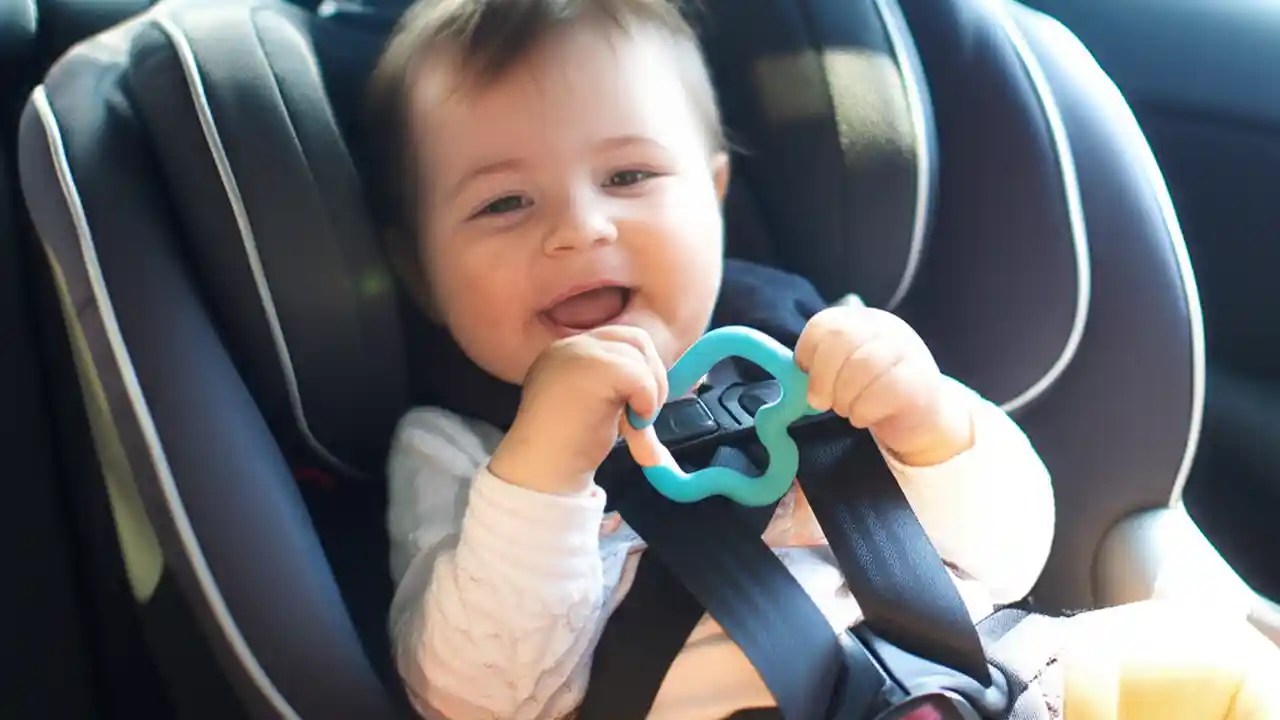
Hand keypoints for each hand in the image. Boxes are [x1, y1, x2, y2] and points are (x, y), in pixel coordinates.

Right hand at [489, 326, 669, 494]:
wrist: (542, 471)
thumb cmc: (567, 447)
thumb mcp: (595, 405)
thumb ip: (620, 387)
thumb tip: (676, 383)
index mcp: (568, 351)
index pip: (621, 340)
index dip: (642, 371)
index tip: (639, 408)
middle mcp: (571, 345)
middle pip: (636, 340)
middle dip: (652, 377)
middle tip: (643, 418)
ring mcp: (579, 353)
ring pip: (640, 356)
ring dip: (651, 393)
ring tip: (635, 428)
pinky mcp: (592, 368)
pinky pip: (640, 375)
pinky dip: (646, 401)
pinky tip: (633, 426)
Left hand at [794, 304, 973, 466]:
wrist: (923, 418)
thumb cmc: (873, 393)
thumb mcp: (844, 371)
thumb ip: (821, 364)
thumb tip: (792, 373)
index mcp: (863, 321)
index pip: (824, 323)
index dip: (808, 353)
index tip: (807, 376)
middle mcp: (887, 328)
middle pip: (839, 340)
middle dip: (822, 378)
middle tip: (821, 402)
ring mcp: (908, 351)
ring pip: (860, 367)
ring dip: (844, 399)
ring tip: (849, 409)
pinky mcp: (921, 381)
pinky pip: (880, 394)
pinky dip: (863, 412)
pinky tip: (866, 417)